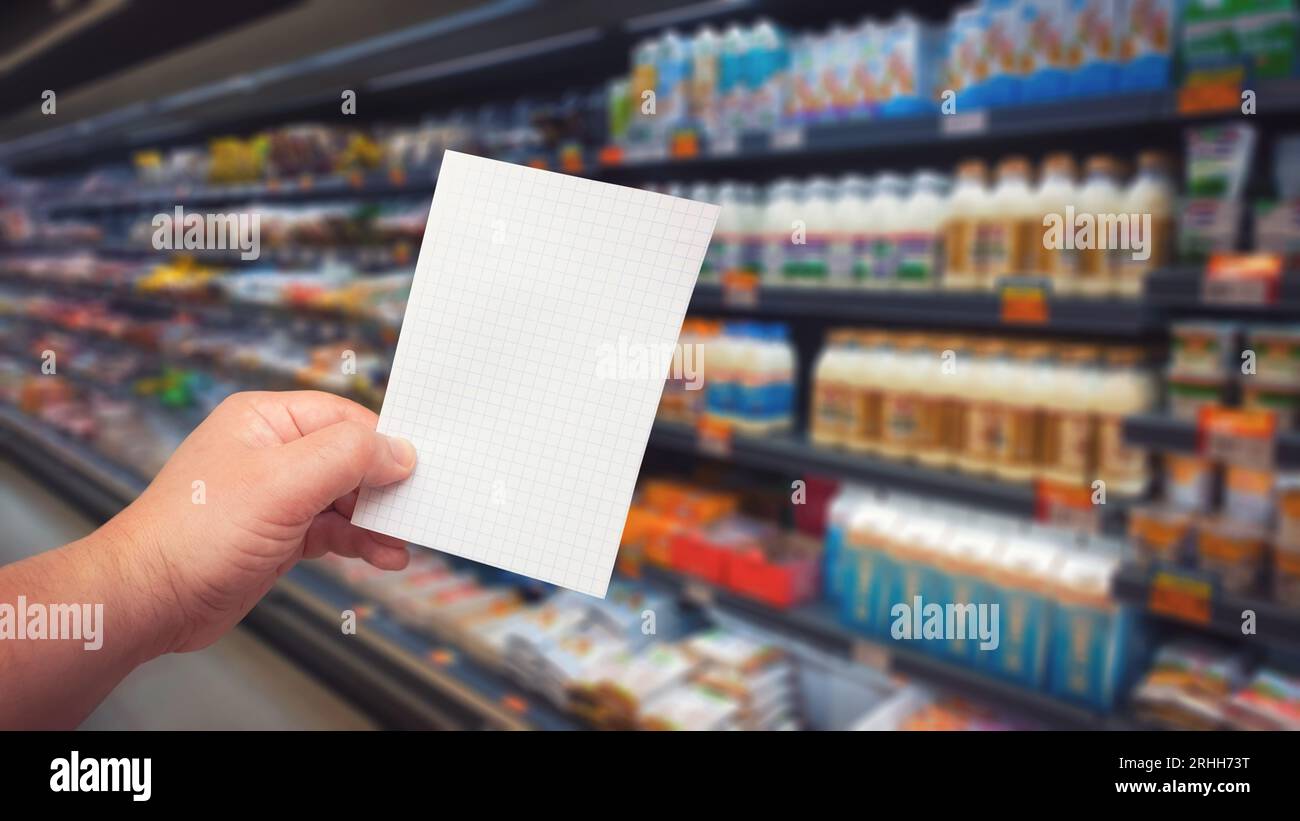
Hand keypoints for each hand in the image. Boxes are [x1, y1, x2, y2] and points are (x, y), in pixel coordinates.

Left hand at [108, 390, 414, 653]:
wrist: (149, 600)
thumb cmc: (197, 533)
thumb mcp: (284, 483)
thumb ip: (348, 458)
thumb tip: (401, 451)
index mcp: (266, 418)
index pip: (344, 418)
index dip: (383, 444)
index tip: (418, 471)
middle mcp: (272, 450)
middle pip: (350, 457)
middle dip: (384, 487)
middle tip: (417, 509)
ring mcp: (276, 494)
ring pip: (346, 497)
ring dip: (376, 520)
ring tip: (403, 541)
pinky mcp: (279, 533)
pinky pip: (333, 529)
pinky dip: (359, 541)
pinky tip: (383, 555)